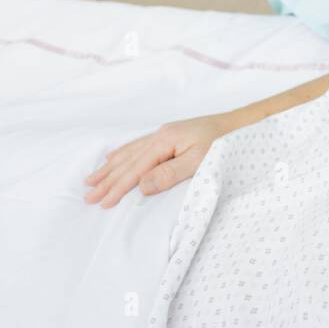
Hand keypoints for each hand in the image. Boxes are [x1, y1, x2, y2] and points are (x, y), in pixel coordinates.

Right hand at [83, 114, 229, 207]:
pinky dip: (123, 154)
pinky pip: (139, 146)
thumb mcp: (199, 162)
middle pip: (128, 160)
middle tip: (87, 195)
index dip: (117, 187)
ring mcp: (165, 134)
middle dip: (106, 179)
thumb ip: (169, 174)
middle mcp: (160, 135)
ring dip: (110, 166)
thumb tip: (140, 186)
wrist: (242, 124)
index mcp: (165, 141)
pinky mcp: (171, 135)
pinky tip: (115, 156)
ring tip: (91, 178)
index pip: (135, 169)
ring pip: (130, 152)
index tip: (102, 203)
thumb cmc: (224, 145)